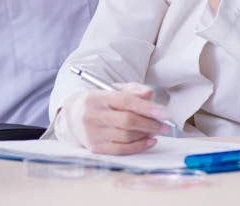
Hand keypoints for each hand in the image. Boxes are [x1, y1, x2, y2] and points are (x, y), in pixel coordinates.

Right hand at [54, 83, 170, 154]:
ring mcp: (93, 133)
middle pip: (127, 121)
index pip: (125, 101)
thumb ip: (133, 90)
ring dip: (146, 134)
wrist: (74, 114)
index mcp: (97, 97)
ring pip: (126, 136)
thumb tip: (149, 93)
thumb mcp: (113, 90)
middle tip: (165, 125)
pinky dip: (138, 146)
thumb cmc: (99, 101)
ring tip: (156, 130)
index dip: (146, 107)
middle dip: (150, 124)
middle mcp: (92, 116)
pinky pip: (121, 150)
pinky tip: (149, 141)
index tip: (163, 112)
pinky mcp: (95, 147)